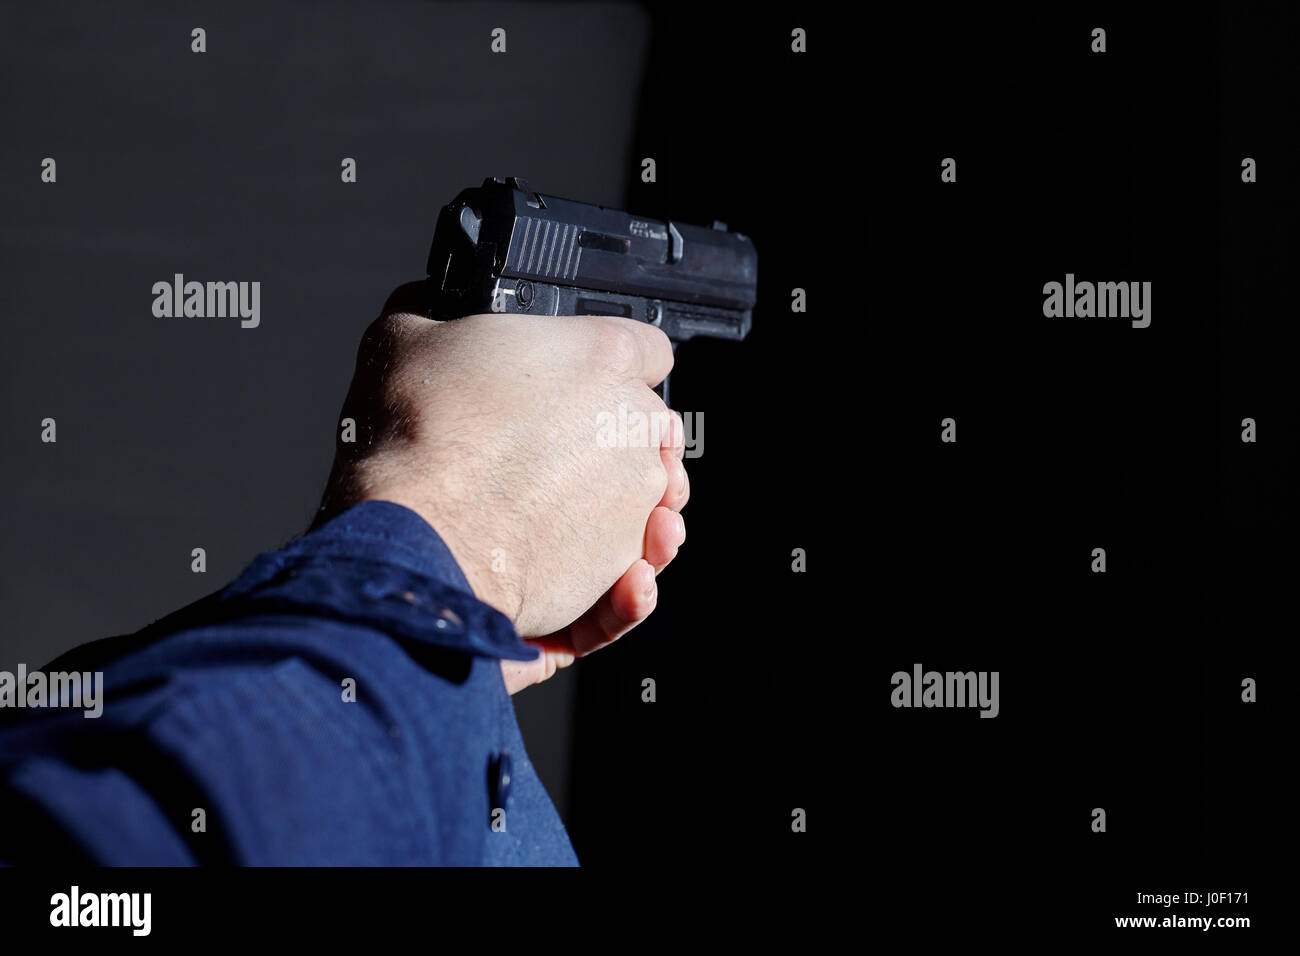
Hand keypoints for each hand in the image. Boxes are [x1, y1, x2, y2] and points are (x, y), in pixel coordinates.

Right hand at [318, 284, 687, 689]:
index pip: (643, 348)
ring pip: (650, 502)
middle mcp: (634, 425)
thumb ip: (431, 319)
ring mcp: (636, 498)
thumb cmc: (418, 441)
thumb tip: (423, 313)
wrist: (417, 538)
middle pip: (649, 428)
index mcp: (600, 355)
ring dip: (626, 511)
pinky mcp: (621, 562)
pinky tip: (602, 578)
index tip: (584, 382)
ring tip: (580, 518)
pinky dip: (622, 584)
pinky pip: (635, 573)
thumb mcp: (404, 340)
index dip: (610, 364)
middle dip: (616, 441)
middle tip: (563, 456)